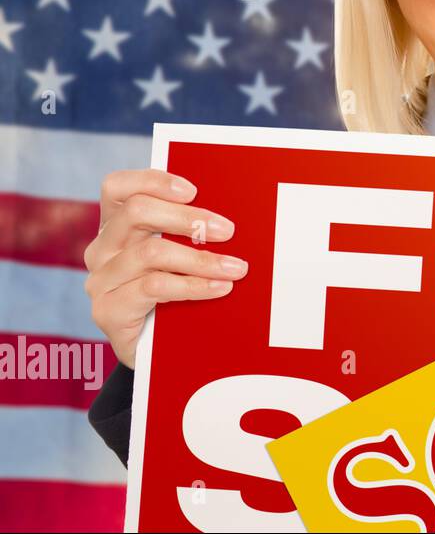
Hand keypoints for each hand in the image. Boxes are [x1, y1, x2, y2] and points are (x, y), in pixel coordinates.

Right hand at [84, 169, 246, 368]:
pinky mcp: (107, 310)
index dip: (152, 181)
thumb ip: (189, 233)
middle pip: (136, 213)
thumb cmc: (173, 294)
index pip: (118, 188)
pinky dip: (192, 285)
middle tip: (228, 230)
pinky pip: (153, 288)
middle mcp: (102, 249)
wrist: (155, 353)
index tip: (193, 190)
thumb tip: (229, 216)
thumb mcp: (179, 257)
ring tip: (235, 268)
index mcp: (116, 226)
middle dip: (188, 218)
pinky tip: (218, 288)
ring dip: (200, 259)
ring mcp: (101, 280)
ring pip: (151, 253)